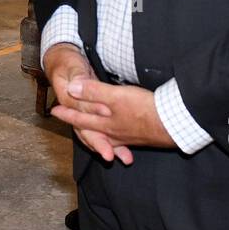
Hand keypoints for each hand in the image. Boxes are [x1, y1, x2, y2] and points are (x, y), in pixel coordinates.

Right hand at [42, 44, 130, 164]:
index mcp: (67, 99)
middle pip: (87, 130)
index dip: (94, 113)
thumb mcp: (71, 66)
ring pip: (96, 134)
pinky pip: (103, 132)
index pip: (82, 109)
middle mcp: (76, 111)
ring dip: (108, 147)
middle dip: (99, 143)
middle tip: (110, 155)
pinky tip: (125, 150)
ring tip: (124, 158)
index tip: (108, 116)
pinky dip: (113, 142)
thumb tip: (76, 86)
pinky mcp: (95, 115)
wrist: (63, 61)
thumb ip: (77, 76)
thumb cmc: (67, 63)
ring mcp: (85, 115)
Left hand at [49, 79, 176, 159]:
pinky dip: (113, 140)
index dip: (67, 113)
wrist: (173, 124)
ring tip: (88, 134)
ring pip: (105, 137)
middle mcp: (113, 134)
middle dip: (77, 125)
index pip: (80, 118)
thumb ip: (93, 92)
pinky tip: (117, 140)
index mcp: (104, 123)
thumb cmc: (144, 109)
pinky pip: (120, 141)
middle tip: (66, 121)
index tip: (54, 111)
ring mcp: (127, 138)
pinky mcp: (140, 138)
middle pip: (90, 130)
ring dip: (94, 135)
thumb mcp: (115, 96)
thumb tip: (71, 88)